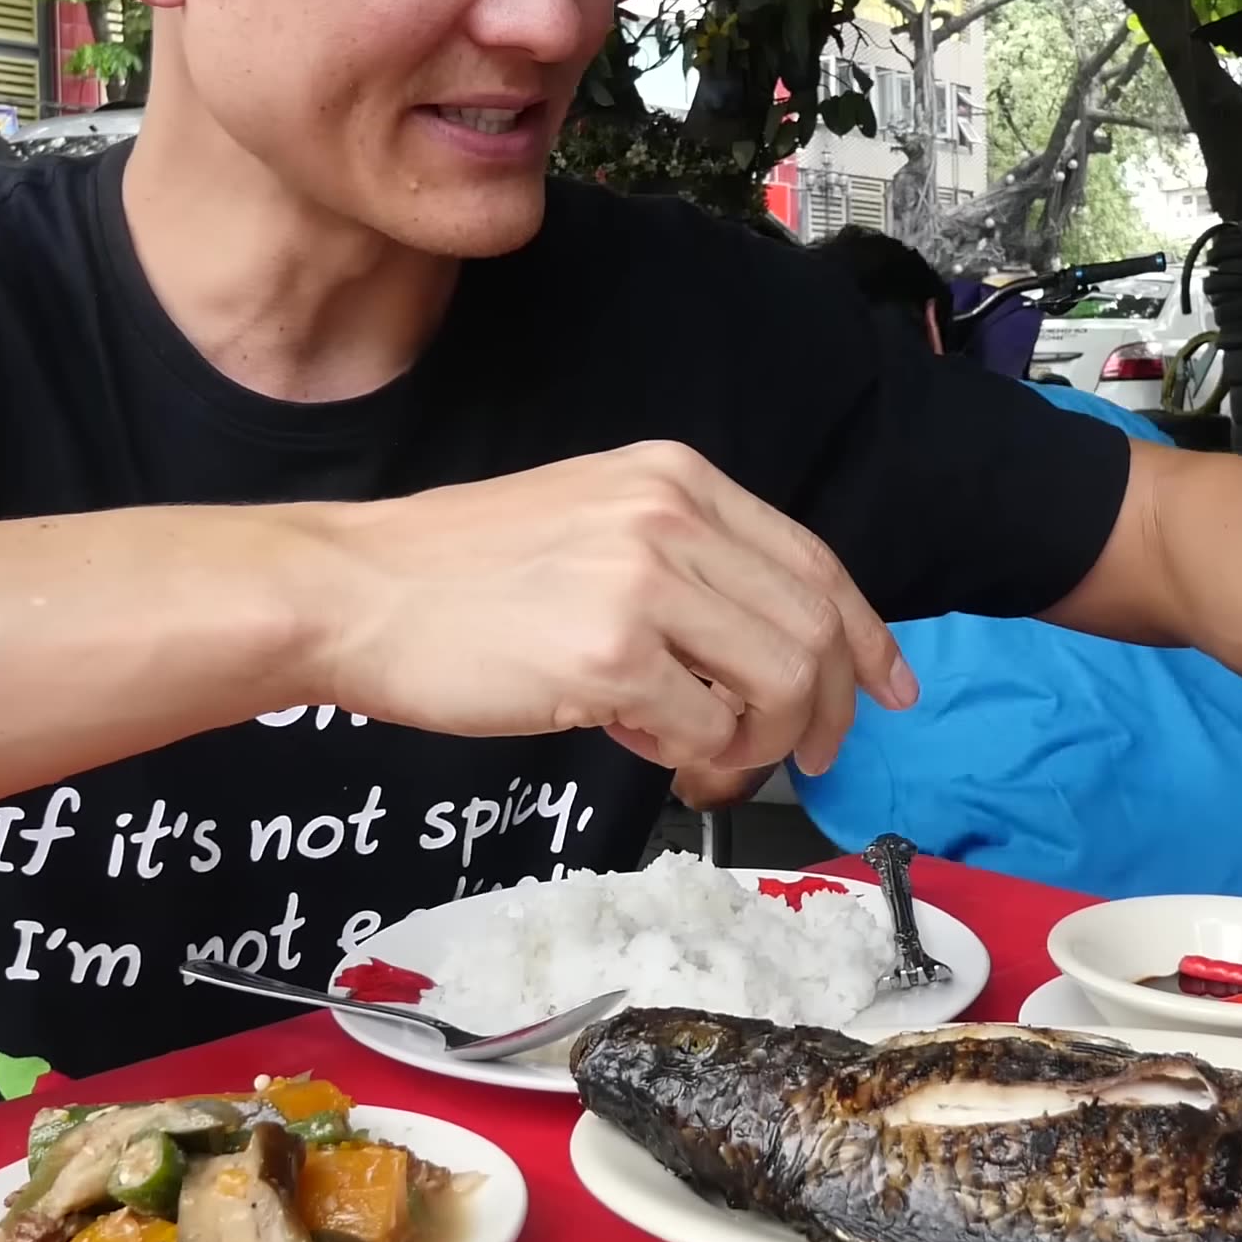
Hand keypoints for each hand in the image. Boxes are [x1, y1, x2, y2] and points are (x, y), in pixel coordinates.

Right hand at [301, 441, 915, 799]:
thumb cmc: (452, 574)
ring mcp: (643, 584)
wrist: (353, 591)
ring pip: (779, 683)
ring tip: (710, 763)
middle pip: (812, 629)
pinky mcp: (610, 656)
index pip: (813, 560)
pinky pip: (708, 729)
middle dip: (825, 711)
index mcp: (675, 479)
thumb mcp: (589, 522)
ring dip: (762, 746)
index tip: (887, 689)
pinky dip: (701, 761)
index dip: (864, 637)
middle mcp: (672, 517)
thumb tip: (761, 650)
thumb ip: (681, 565)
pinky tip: (652, 752)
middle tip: (804, 758)